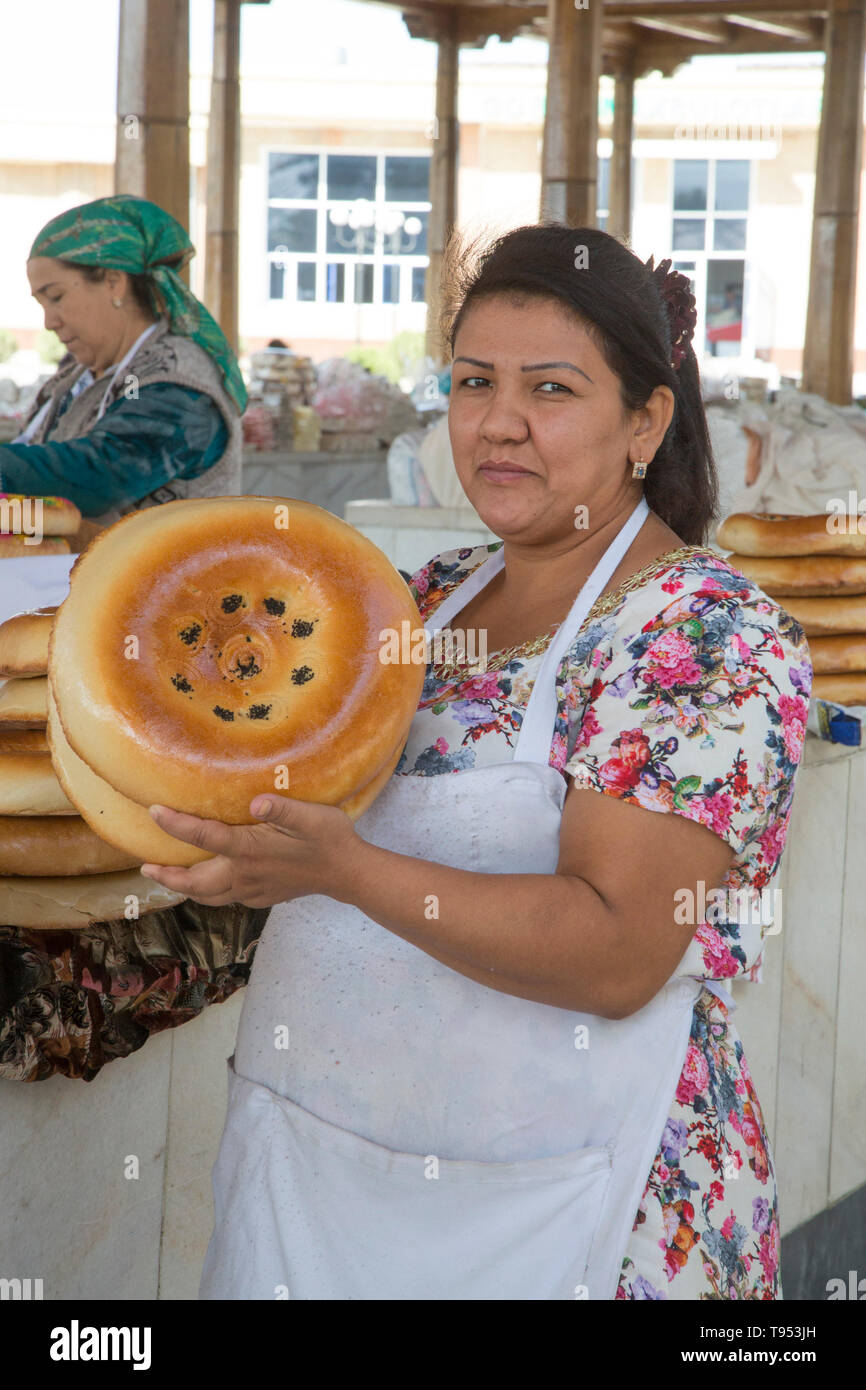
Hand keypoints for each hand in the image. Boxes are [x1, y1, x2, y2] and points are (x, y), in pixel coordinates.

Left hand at [139, 794, 361, 908]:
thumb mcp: (312, 816)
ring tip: (167, 879)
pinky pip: (227, 899)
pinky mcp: (263, 897)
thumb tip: (256, 802)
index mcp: (251, 850)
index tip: (154, 811)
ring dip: (185, 888)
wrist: (350, 874)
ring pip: (209, 896)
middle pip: (195, 881)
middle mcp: (246, 874)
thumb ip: (282, 809)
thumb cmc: (331, 839)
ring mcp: (254, 889)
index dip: (176, 825)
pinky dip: (209, 893)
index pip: (204, 837)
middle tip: (146, 869)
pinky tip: (209, 884)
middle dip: (168, 876)